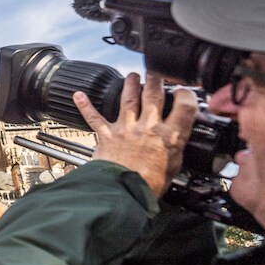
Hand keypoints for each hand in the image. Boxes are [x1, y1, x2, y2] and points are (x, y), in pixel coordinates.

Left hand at [73, 72, 197, 196]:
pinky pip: (94, 118)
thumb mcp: (175, 166)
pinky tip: (79, 96)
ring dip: (130, 85)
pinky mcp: (107, 135)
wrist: (125, 192)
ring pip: (128, 100)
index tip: (184, 89)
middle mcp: (148, 127)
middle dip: (155, 80)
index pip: (184, 105)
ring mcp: (126, 129)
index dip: (186, 93)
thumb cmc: (150, 184)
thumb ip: (176, 148)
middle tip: (156, 71)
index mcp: (170, 135)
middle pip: (153, 95)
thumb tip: (179, 140)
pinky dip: (85, 106)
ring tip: (132, 76)